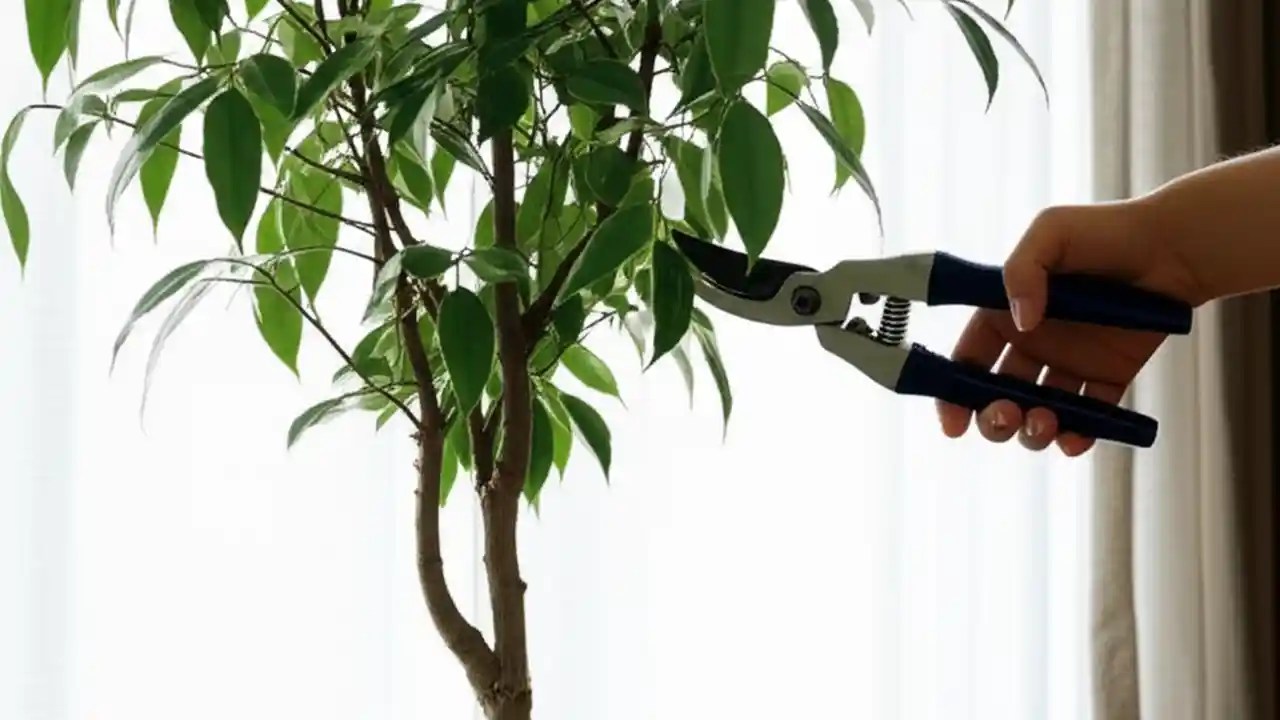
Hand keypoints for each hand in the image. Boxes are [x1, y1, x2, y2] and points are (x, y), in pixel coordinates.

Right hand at [936, 201, 1205, 454]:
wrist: (1175, 245)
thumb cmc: (1109, 230)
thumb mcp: (1051, 233)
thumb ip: (1021, 271)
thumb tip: (1022, 322)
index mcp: (1007, 313)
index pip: (969, 359)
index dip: (953, 393)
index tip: (953, 422)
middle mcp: (1033, 343)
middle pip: (998, 396)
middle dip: (994, 417)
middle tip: (1006, 416)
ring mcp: (1070, 364)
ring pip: (1038, 412)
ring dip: (1032, 431)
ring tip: (1045, 422)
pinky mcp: (1109, 377)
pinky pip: (1089, 417)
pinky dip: (1078, 436)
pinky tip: (1074, 437)